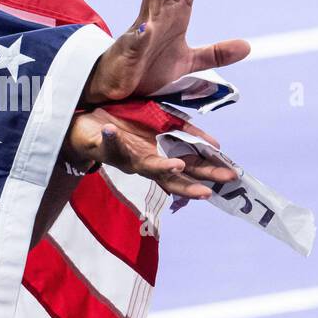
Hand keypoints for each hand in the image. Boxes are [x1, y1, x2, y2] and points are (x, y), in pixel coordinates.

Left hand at [63, 107, 237, 198]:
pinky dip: (110, 138)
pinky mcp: (104, 147)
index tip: (230, 176)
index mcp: (160, 157)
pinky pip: (107, 144)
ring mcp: (126, 158)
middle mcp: (146, 163)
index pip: (190, 168)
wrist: (86, 126)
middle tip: (210, 192)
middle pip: (173, 177)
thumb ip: (184, 135)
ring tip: (177, 166)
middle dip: (191, 185)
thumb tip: (214, 144)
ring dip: (161, 167)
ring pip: (145, 166)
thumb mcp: (159, 128)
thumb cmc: (126, 126)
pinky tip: (111, 129)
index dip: (209, 172)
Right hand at [82, 0, 250, 104]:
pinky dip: (143, 32)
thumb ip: (216, 53)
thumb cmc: (150, 68)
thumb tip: (247, 47)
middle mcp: (158, 13)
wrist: (121, 86)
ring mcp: (144, 27)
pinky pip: (137, 37)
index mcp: (174, 13)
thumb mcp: (189, 62)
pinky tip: (149, 27)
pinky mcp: (132, 48)